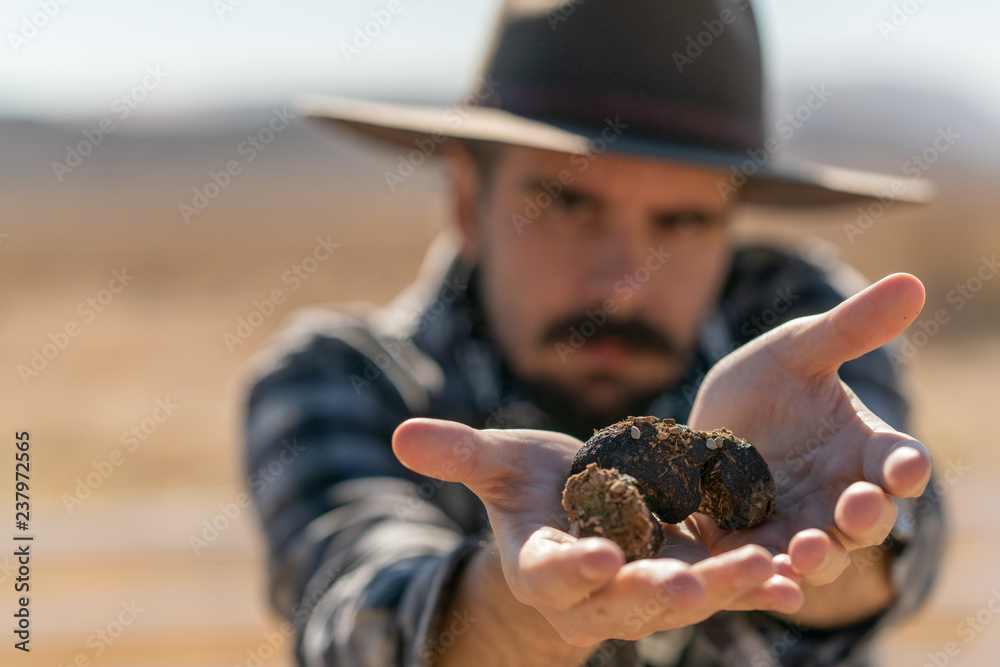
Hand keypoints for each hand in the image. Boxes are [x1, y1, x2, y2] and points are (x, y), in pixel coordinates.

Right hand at [392, 419, 802, 647]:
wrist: (577, 515)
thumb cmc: (533, 488)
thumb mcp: (500, 466)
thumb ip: (461, 454)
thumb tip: (400, 436)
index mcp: (542, 565)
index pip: (550, 574)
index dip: (569, 568)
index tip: (594, 557)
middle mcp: (595, 590)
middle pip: (623, 599)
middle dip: (654, 592)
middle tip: (685, 586)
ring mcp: (645, 590)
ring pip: (682, 598)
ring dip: (722, 589)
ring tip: (762, 570)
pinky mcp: (688, 577)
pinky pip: (723, 587)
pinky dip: (756, 584)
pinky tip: (793, 575)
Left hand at [688, 273, 931, 589]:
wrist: (703, 425)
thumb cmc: (764, 386)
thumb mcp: (797, 352)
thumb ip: (848, 330)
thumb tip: (910, 283)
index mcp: (864, 449)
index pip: (899, 461)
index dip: (906, 466)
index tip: (907, 465)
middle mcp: (839, 495)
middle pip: (868, 518)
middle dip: (866, 515)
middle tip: (857, 507)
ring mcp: (798, 525)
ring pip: (821, 552)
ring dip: (818, 555)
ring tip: (804, 551)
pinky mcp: (752, 545)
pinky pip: (767, 569)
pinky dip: (768, 578)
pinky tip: (759, 579)